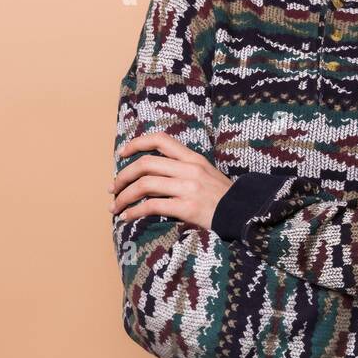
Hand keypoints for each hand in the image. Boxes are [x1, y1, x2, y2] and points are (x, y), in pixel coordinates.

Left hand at [109, 132, 231, 228]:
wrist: (245, 216)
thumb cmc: (223, 199)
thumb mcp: (207, 174)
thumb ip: (184, 169)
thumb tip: (154, 172)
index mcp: (194, 158)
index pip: (161, 140)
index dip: (137, 143)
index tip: (122, 153)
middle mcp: (190, 169)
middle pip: (146, 164)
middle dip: (122, 175)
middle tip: (112, 187)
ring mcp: (189, 188)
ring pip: (144, 184)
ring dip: (124, 196)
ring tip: (115, 207)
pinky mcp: (187, 208)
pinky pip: (152, 206)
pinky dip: (134, 211)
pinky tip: (127, 217)